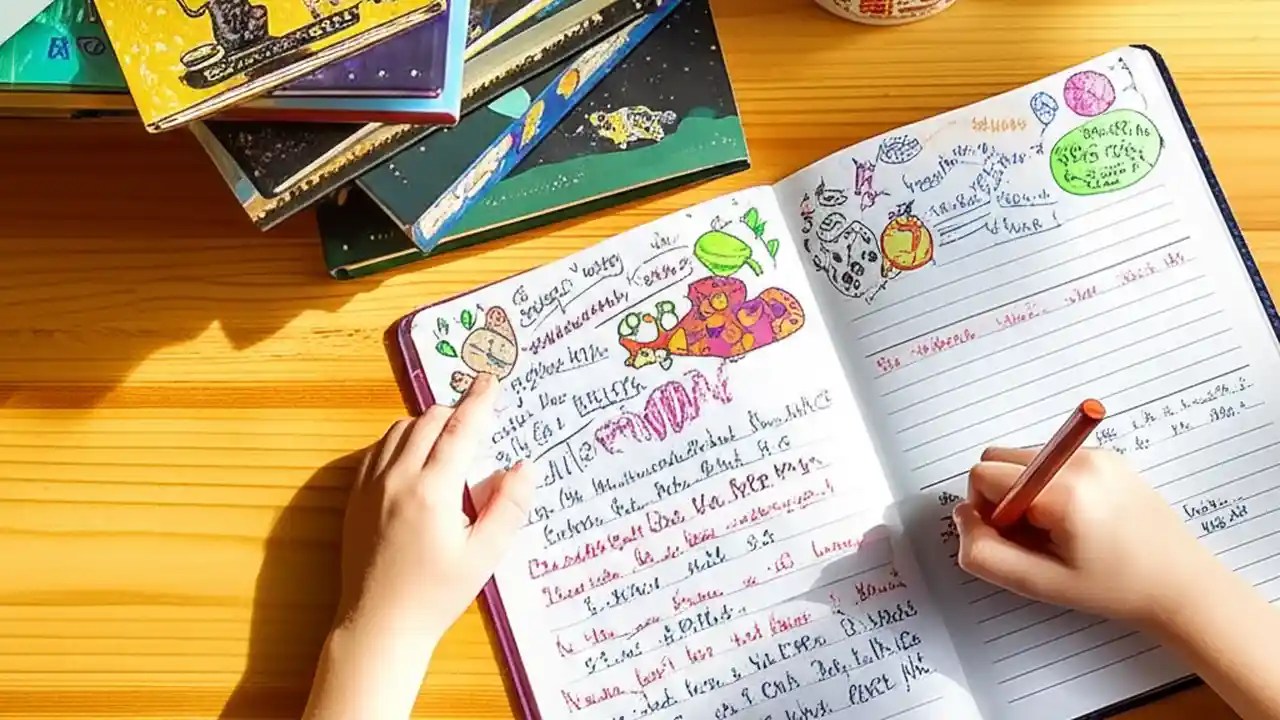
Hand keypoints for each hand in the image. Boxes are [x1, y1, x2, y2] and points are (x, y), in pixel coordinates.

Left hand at [304, 373, 534, 719]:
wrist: (379, 625)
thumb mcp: (484, 556)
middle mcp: (397, 479)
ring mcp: (370, 486)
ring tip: (449, 442)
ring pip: (399, 431)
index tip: (491, 379)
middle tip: (477, 421)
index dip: (479, 401)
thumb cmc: (436, 595)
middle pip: (428, 421)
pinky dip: (400, 442)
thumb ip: (509, 507)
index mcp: (433, 491)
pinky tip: (415, 460)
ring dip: (427, 425)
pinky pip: (377, 450)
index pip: (461, 430)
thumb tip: (526, 466)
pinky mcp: (355, 498)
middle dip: (455, 412)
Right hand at [952, 446, 1223, 626]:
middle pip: (998, 458)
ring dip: (1022, 489)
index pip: (984, 475)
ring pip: (1022, 458)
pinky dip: (1047, 484)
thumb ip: (985, 554)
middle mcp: (1078, 460)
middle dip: (998, 495)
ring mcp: (1095, 455)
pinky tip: (1074, 519)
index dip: (983, 509)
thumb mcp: (1039, 584)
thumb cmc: (1112, 588)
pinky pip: (1051, 460)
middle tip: (1028, 535)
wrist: (1179, 584)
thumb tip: (963, 517)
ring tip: (1054, 529)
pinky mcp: (1106, 457)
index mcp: (1063, 491)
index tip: (1012, 538)